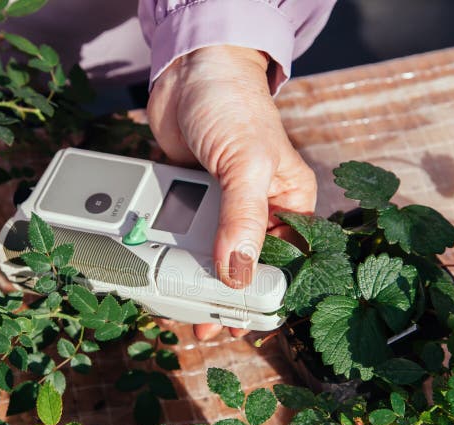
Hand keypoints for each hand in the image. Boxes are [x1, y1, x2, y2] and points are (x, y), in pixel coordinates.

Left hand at [147, 45, 316, 339]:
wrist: (187, 70)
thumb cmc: (233, 104)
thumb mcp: (247, 164)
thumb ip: (243, 219)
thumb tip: (237, 274)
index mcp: (290, 203)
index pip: (288, 261)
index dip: (268, 293)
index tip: (246, 321)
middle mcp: (258, 210)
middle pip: (245, 266)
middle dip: (227, 297)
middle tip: (209, 325)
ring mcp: (220, 207)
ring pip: (210, 256)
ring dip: (196, 281)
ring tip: (182, 308)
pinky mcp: (188, 200)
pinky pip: (182, 238)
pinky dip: (172, 256)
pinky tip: (163, 276)